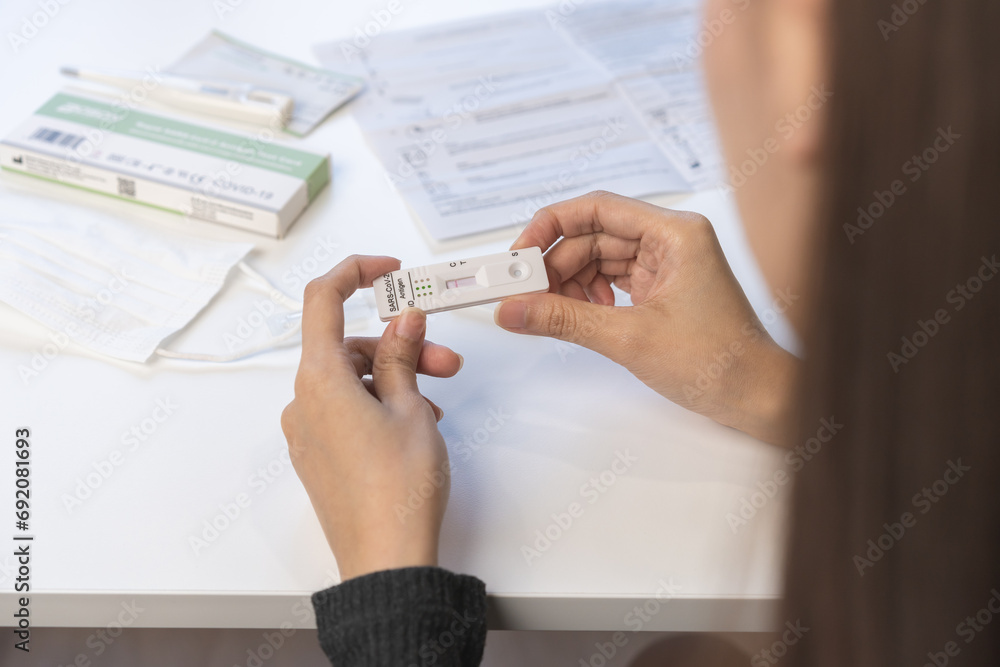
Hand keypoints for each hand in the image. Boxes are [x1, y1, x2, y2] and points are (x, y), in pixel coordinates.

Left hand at [281, 255, 462, 580]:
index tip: (388, 272)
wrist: (386, 562)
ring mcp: (307, 432)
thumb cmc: (398, 490)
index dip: (355, 273)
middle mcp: (303, 402)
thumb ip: (402, 356)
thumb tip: (403, 321)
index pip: (322, 300)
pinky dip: (378, 402)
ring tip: (437, 398)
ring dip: (393, 376)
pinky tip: (415, 421)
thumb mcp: (411, 409)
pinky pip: (345, 410)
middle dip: (397, 343)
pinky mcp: (318, 455)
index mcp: (319, 380)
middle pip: (346, 346)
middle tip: (444, 358)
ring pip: (350, 380)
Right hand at [495, 191, 797, 444]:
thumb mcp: (629, 338)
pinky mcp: (663, 289)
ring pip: (600, 258)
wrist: (756, 398)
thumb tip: (514, 308)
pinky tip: (579, 313)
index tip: (520, 253)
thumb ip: (565, 319)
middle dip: (557, 264)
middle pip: (594, 235)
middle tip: (523, 291)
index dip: (552, 226)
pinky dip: (589, 296)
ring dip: (570, 283)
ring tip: (549, 309)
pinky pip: (613, 280)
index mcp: (675, 233)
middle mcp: (672, 240)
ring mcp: (668, 264)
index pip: (599, 208)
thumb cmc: (718, 362)